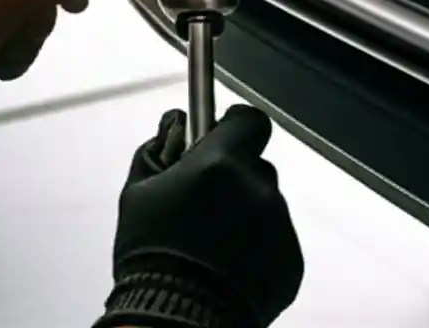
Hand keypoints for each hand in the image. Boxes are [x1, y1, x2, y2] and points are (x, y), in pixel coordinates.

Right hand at [100, 106, 302, 327]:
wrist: (175, 319)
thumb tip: (174, 124)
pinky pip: (276, 239)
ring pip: (265, 204)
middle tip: (204, 201)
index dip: (234, 126)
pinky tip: (227, 264)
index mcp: (220, 165)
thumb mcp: (138, 194)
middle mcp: (257, 190)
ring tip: (211, 243)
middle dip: (233, 176)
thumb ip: (158, 150)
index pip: (249, 121)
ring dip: (244, 213)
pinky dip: (257, 247)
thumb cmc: (152, 259)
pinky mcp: (291, 260)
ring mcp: (279, 226)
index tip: (220, 135)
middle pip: (255, 165)